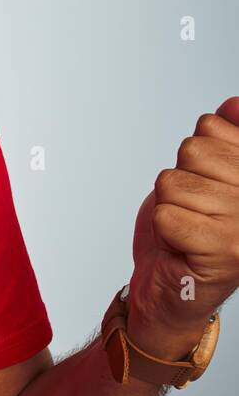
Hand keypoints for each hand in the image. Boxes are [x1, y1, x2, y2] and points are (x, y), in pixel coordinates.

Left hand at [127, 97, 238, 359]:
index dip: (198, 152)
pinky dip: (164, 226)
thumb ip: (228, 138)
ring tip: (189, 225)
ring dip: (170, 203)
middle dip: (182, 178)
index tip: (211, 184)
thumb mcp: (209, 176)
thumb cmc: (191, 230)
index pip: (212, 126)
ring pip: (173, 181)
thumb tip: (234, 104)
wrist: (174, 291)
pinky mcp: (223, 251)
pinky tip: (181, 243)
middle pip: (192, 151)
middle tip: (195, 210)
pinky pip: (166, 212)